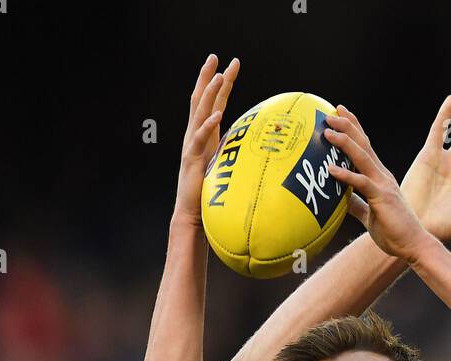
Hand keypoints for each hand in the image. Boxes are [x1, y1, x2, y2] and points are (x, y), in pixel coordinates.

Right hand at [173, 54, 239, 229]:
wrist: (193, 214)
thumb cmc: (210, 193)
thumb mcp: (227, 166)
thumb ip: (238, 152)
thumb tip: (259, 146)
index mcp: (205, 135)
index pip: (213, 102)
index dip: (222, 83)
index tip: (232, 64)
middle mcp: (195, 136)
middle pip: (200, 100)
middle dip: (208, 77)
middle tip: (216, 56)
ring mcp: (192, 146)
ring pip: (199, 113)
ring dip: (210, 93)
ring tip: (219, 75)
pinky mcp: (192, 159)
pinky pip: (200, 138)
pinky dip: (208, 125)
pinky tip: (217, 112)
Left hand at [323, 107, 434, 264]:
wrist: (412, 245)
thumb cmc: (393, 232)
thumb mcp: (369, 215)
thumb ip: (356, 204)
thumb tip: (341, 199)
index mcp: (380, 177)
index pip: (365, 147)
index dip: (353, 129)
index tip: (339, 114)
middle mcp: (382, 176)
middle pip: (363, 144)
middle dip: (347, 126)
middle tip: (330, 113)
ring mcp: (383, 184)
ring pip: (362, 157)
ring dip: (344, 142)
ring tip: (328, 131)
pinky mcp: (382, 197)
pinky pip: (361, 183)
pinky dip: (346, 174)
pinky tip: (331, 169)